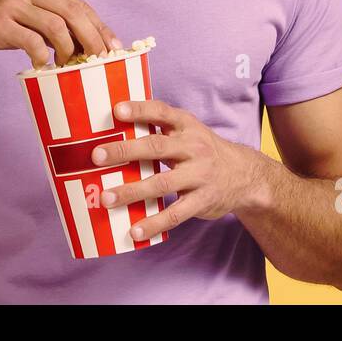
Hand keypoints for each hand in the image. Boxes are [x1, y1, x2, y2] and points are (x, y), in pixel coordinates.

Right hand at [0, 0, 120, 67]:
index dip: (99, 26)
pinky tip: (42, 65)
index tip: (113, 46)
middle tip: (100, 59)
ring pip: (56, 26)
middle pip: (72, 12)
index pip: (78, 3)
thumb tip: (88, 44)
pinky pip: (32, 41)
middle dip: (92, 38)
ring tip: (68, 65)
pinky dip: (43, 56)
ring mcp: (12, 3)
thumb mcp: (26, 14)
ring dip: (68, 50)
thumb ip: (53, 22)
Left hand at [91, 99, 265, 241]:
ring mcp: (199, 175)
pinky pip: (175, 214)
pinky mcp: (202, 200)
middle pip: (156, 147)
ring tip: (106, 198)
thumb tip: (114, 128)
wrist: (244, 175)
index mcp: (187, 126)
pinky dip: (154, 223)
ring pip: (162, 183)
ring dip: (132, 191)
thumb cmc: (202, 151)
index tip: (116, 110)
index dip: (139, 110)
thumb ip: (159, 129)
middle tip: (97, 156)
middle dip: (125, 151)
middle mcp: (194, 148)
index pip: (162, 112)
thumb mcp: (188, 132)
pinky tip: (134, 230)